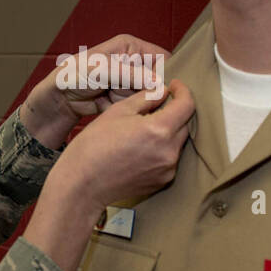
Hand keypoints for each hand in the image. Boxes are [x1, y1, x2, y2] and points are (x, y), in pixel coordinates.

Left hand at [20, 35, 169, 150]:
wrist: (56, 101)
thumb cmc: (73, 76)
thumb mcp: (103, 70)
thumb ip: (131, 75)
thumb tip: (159, 84)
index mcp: (131, 47)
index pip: (162, 58)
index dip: (170, 75)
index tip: (175, 92)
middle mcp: (134, 64)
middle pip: (160, 79)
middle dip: (163, 94)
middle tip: (167, 108)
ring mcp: (131, 84)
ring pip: (153, 97)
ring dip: (152, 107)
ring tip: (152, 116)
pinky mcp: (126, 101)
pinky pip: (141, 108)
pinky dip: (141, 115)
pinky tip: (141, 121)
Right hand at [24, 81, 194, 270]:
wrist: (83, 184)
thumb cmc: (94, 145)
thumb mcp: (118, 111)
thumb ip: (146, 98)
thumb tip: (163, 91)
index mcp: (159, 130)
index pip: (187, 105)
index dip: (183, 91)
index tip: (175, 86)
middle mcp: (169, 151)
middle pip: (184, 124)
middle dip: (174, 111)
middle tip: (155, 106)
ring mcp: (167, 169)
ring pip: (177, 142)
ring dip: (168, 131)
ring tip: (144, 129)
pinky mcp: (162, 181)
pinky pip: (169, 158)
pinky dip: (162, 149)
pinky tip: (141, 148)